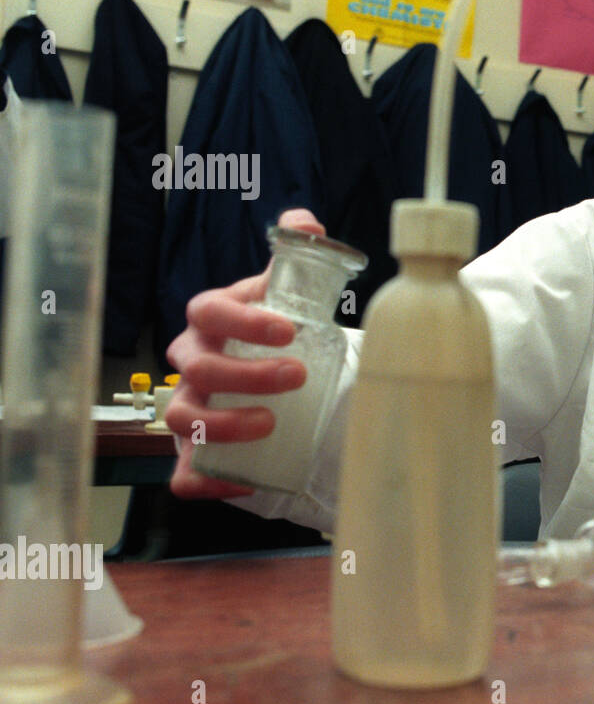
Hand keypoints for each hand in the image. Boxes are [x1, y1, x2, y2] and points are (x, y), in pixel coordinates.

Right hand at [166, 209, 325, 500]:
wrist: (273, 374)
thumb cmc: (274, 331)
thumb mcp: (286, 292)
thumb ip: (296, 253)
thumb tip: (304, 223)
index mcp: (210, 320)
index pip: (208, 311)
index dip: (243, 320)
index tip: (289, 331)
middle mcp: (190, 362)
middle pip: (200, 368)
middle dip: (248, 373)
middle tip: (298, 375)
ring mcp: (187, 407)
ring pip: (180, 419)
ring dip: (223, 424)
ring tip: (271, 424)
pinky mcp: (193, 451)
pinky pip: (183, 474)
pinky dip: (205, 481)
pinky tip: (245, 481)